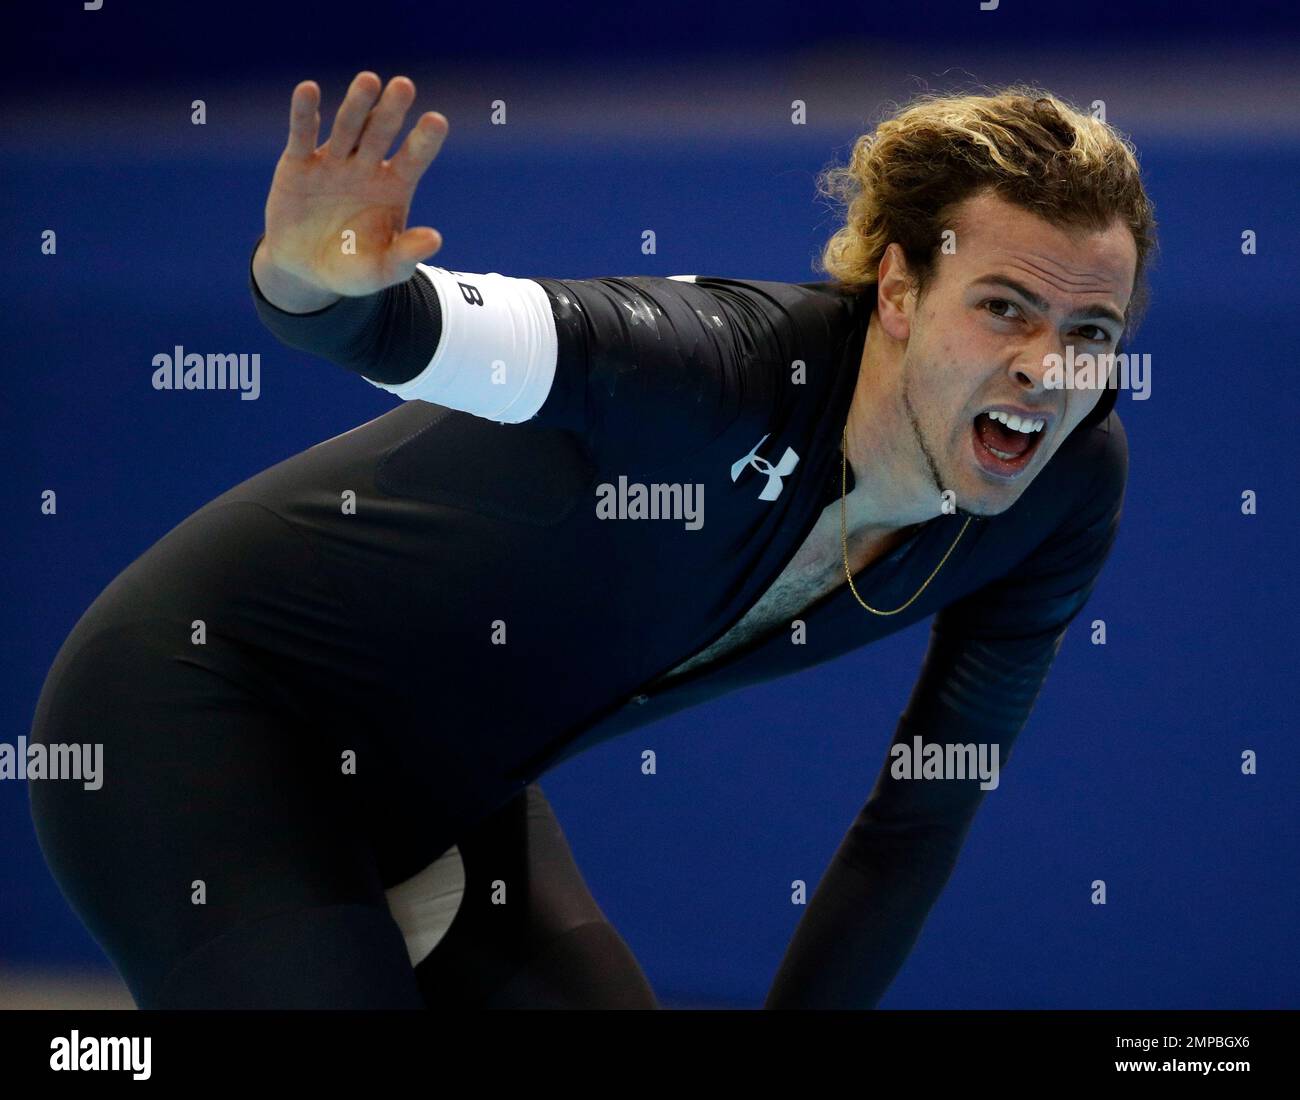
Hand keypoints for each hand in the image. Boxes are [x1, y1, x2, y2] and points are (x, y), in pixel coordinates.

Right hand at [258, 71, 449, 298]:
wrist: (306, 272)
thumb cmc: (352, 270)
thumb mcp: (380, 270)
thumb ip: (405, 255)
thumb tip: (435, 239)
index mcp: (394, 187)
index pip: (414, 158)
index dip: (425, 140)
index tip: (437, 121)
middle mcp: (366, 167)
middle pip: (381, 133)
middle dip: (391, 111)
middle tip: (404, 86)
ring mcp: (333, 161)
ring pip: (347, 128)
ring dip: (357, 104)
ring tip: (369, 81)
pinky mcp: (298, 163)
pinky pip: (302, 134)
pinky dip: (304, 113)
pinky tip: (308, 90)